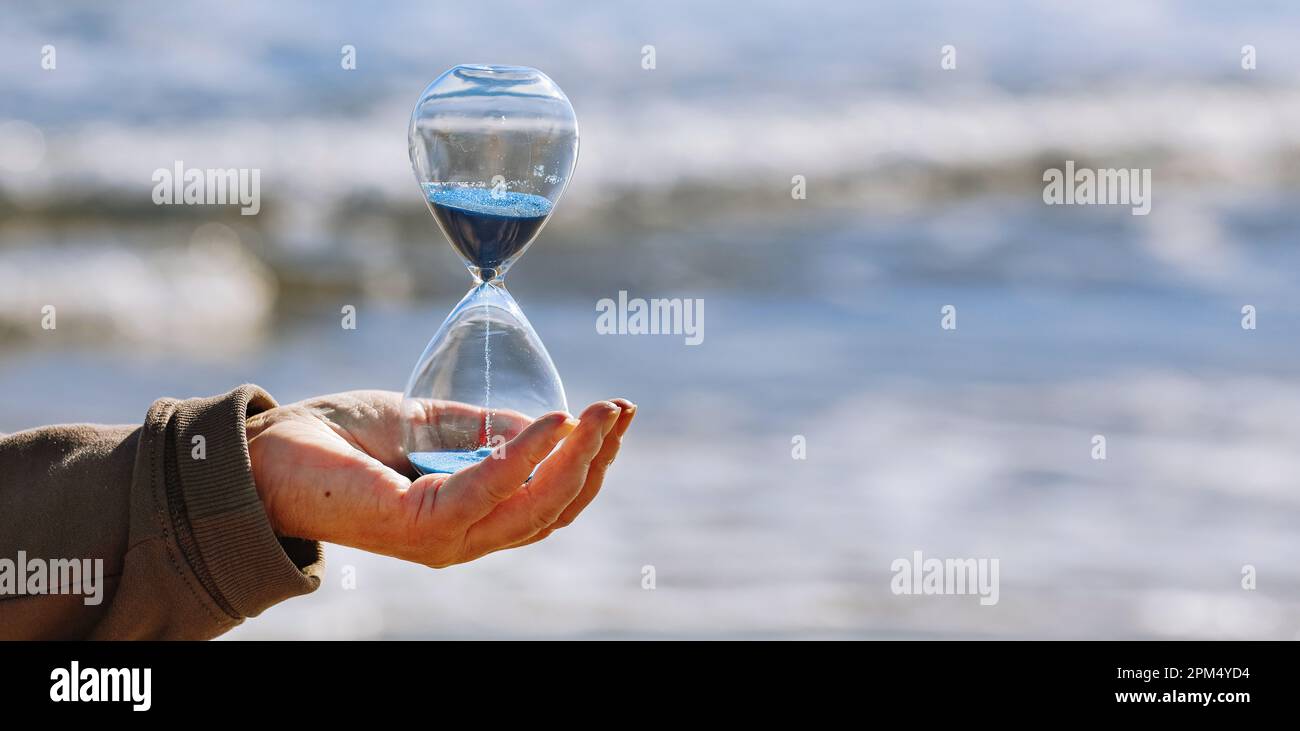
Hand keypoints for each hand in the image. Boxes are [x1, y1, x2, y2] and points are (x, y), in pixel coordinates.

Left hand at [245, 390, 634, 567]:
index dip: (588, 463)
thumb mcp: (425, 422)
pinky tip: (554, 422)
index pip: (547, 502)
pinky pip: (492, 488)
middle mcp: (463, 537)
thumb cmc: (336, 439)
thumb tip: (539, 422)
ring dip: (575, 458)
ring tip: (600, 413)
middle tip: (620, 410)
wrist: (262, 452)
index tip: (614, 415)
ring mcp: (444, 538)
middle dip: (596, 460)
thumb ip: (479, 428)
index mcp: (467, 515)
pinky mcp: (421, 525)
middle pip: (553, 510)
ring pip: (535, 508)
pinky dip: (528, 454)